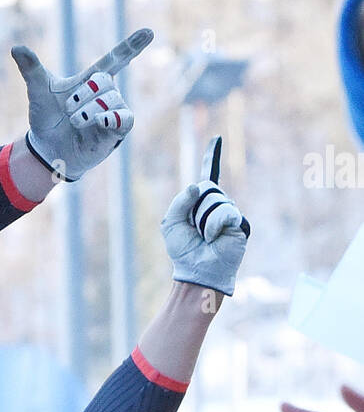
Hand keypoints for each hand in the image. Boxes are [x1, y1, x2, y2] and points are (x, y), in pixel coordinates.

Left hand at [11, 28, 152, 181]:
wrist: (46, 149)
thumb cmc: (46, 119)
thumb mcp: (38, 91)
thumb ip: (31, 69)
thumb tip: (16, 48)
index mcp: (91, 80)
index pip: (115, 58)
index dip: (131, 46)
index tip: (148, 32)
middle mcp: (106, 94)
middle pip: (104, 81)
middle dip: (82, 94)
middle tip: (68, 109)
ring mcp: (113, 112)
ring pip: (110, 100)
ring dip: (88, 111)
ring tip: (75, 122)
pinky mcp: (116, 131)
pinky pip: (125, 119)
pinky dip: (112, 118)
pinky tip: (100, 121)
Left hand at [161, 136, 249, 295]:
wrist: (197, 271)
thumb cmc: (184, 251)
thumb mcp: (171, 222)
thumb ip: (180, 201)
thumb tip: (198, 185)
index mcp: (201, 203)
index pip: (207, 176)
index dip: (212, 157)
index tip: (216, 139)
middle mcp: (218, 206)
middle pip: (208, 187)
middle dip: (196, 208)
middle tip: (196, 230)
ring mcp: (230, 214)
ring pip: (216, 200)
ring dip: (204, 220)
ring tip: (206, 237)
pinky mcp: (240, 224)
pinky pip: (226, 212)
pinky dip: (214, 225)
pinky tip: (214, 238)